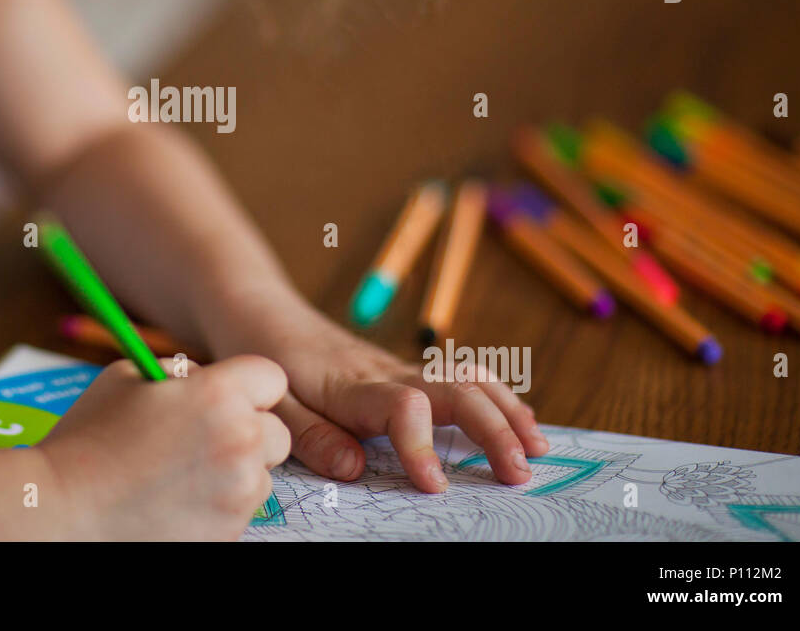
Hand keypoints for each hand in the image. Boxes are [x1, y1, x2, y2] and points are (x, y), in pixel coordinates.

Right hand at [39, 354, 291, 539]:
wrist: (63, 510)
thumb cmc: (89, 439)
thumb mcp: (127, 376)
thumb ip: (178, 371)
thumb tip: (203, 378)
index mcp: (220, 395)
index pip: (271, 378)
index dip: (248, 386)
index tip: (226, 396)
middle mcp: (241, 443)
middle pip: (277, 432)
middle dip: (248, 431)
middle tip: (201, 438)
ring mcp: (238, 495)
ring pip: (261, 476)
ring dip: (234, 473)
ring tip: (179, 474)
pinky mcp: (229, 535)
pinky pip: (240, 512)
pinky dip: (217, 507)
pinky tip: (174, 501)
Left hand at [206, 292, 549, 492]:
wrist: (262, 314)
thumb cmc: (264, 360)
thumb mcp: (272, 403)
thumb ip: (311, 436)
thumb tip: (356, 469)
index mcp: (351, 385)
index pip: (403, 407)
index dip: (423, 445)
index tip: (435, 485)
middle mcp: (385, 371)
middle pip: (454, 389)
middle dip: (494, 430)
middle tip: (520, 473)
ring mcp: (399, 367)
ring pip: (467, 377)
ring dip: (506, 410)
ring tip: (537, 447)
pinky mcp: (405, 369)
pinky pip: (460, 376)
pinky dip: (496, 396)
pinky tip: (518, 420)